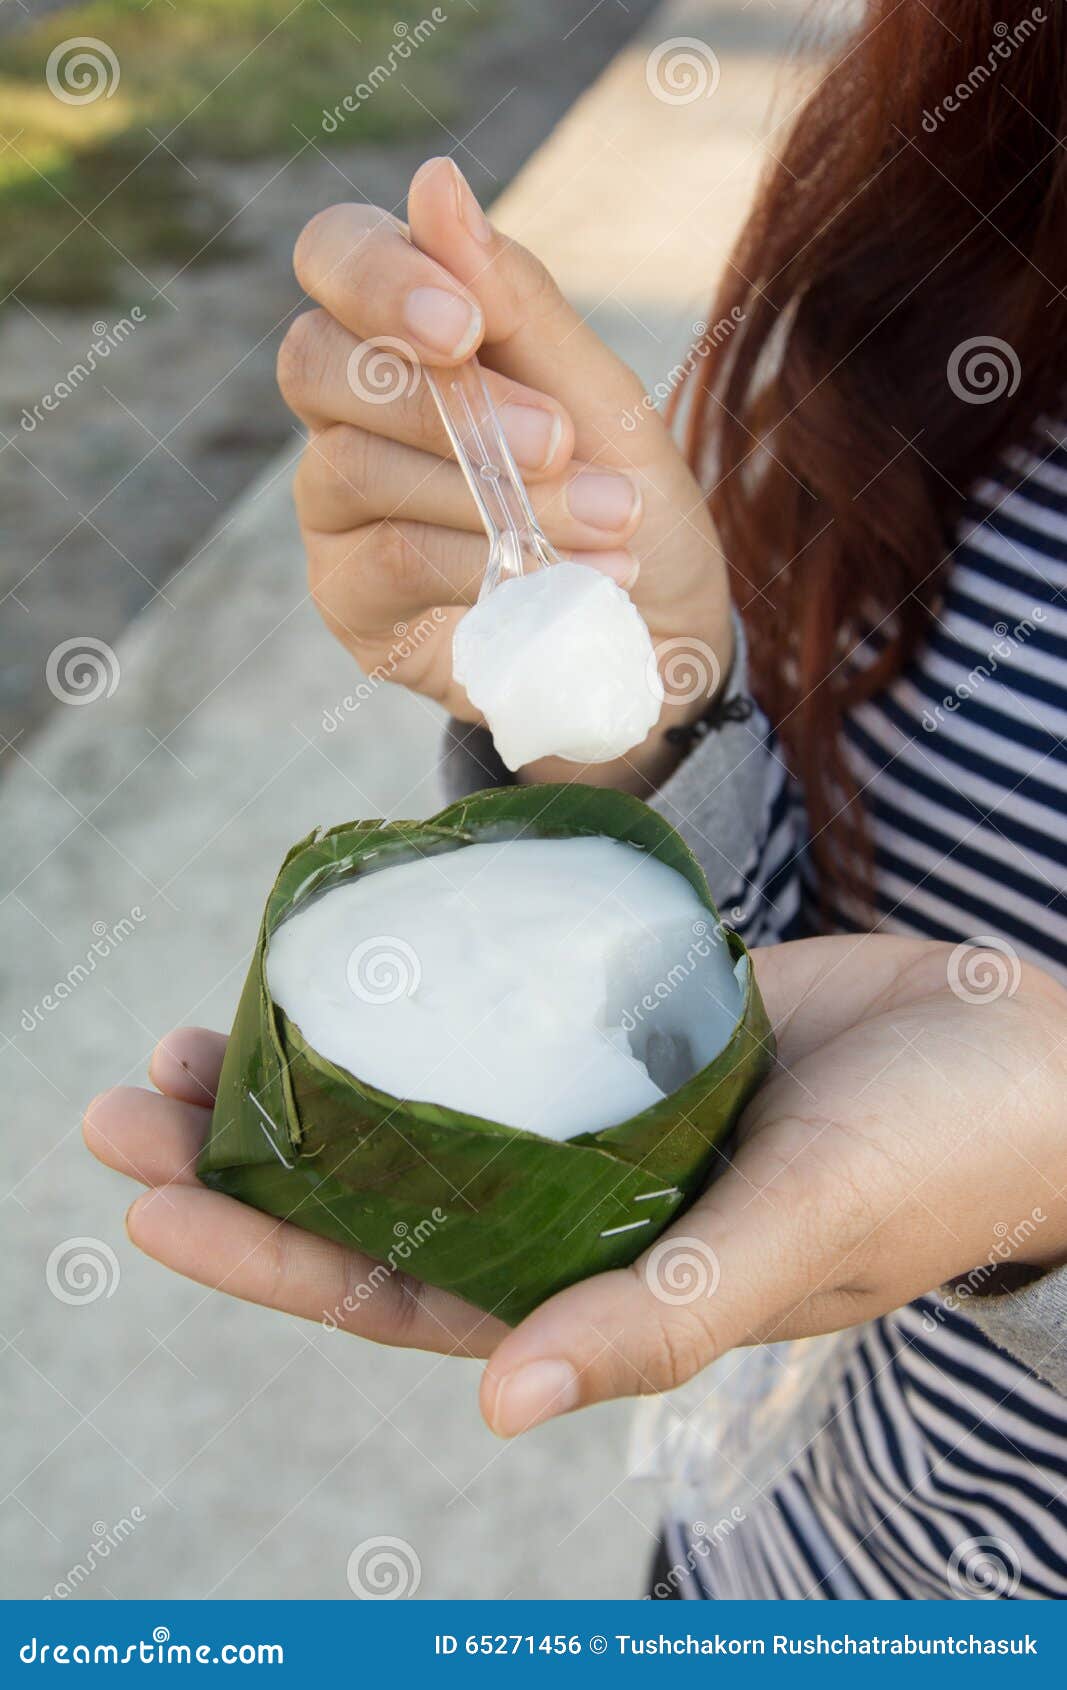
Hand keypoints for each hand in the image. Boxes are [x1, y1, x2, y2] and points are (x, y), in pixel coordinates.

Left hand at [84, 935, 1066, 1435]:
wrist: (1024, 1053)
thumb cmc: (932, 1166)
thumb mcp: (793, 1243)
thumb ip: (657, 1318)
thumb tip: (500, 1406)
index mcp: (598, 1286)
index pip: (393, 1289)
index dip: (263, 1254)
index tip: (149, 1196)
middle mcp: (577, 1206)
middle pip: (377, 1192)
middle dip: (249, 1152)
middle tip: (133, 1090)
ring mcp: (596, 1113)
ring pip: (422, 1101)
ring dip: (314, 1067)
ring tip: (203, 1022)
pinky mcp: (626, 1026)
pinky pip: (499, 1009)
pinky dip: (420, 991)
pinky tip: (357, 952)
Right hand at [278, 156, 731, 791]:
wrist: (657, 640)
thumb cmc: (626, 502)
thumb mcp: (598, 395)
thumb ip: (516, 300)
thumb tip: (436, 181)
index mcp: (402, 332)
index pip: (334, 258)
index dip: (379, 276)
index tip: (466, 327)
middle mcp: (346, 412)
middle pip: (315, 362)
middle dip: (438, 400)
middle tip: (557, 441)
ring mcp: (337, 509)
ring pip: (358, 468)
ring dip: (492, 493)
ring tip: (610, 521)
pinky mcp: (351, 601)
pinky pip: (388, 561)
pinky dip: (484, 565)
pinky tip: (573, 582)